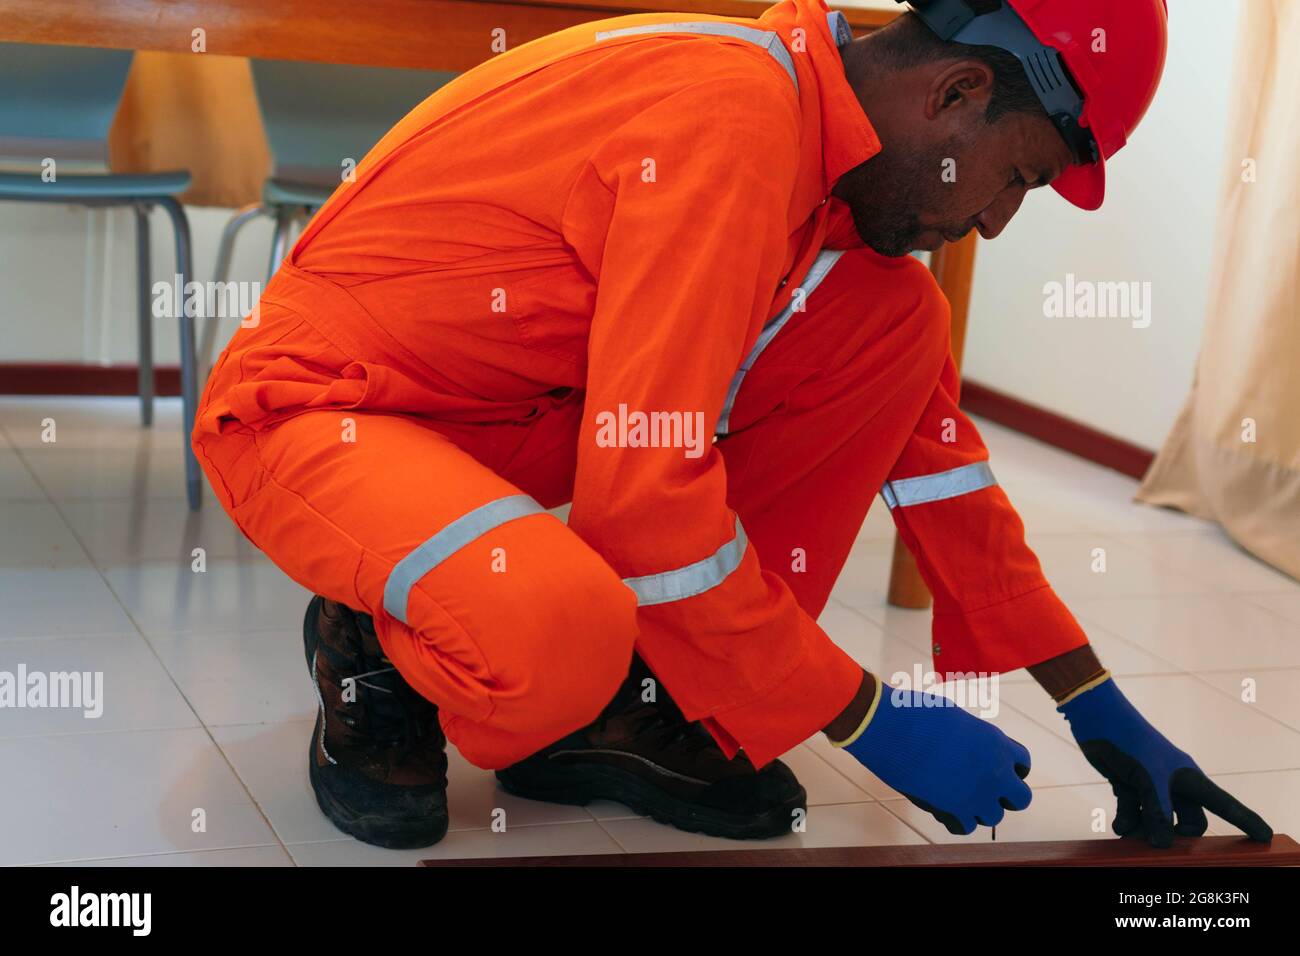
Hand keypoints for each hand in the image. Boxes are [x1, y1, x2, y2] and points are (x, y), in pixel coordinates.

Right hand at [836, 683, 1031, 835]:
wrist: (893, 728)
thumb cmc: (917, 713)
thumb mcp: (956, 718)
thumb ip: (972, 738)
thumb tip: (967, 748)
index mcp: (996, 743)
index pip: (1023, 763)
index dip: (1012, 769)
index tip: (996, 770)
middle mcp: (995, 771)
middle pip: (1021, 799)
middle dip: (1006, 797)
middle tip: (984, 790)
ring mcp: (978, 793)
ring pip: (994, 817)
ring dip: (979, 810)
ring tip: (959, 799)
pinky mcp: (955, 809)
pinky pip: (966, 827)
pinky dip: (957, 821)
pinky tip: (944, 809)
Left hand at [1058, 675, 1272, 846]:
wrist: (1097, 718)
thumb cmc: (1130, 740)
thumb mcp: (1147, 778)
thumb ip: (1158, 811)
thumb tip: (1162, 844)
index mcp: (1189, 778)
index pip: (1224, 804)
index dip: (1245, 821)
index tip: (1265, 837)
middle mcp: (1173, 784)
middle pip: (1187, 821)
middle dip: (1176, 836)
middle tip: (1159, 844)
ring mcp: (1150, 785)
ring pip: (1157, 821)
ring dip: (1144, 831)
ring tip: (1130, 832)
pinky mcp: (1128, 785)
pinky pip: (1134, 813)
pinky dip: (1127, 822)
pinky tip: (1119, 827)